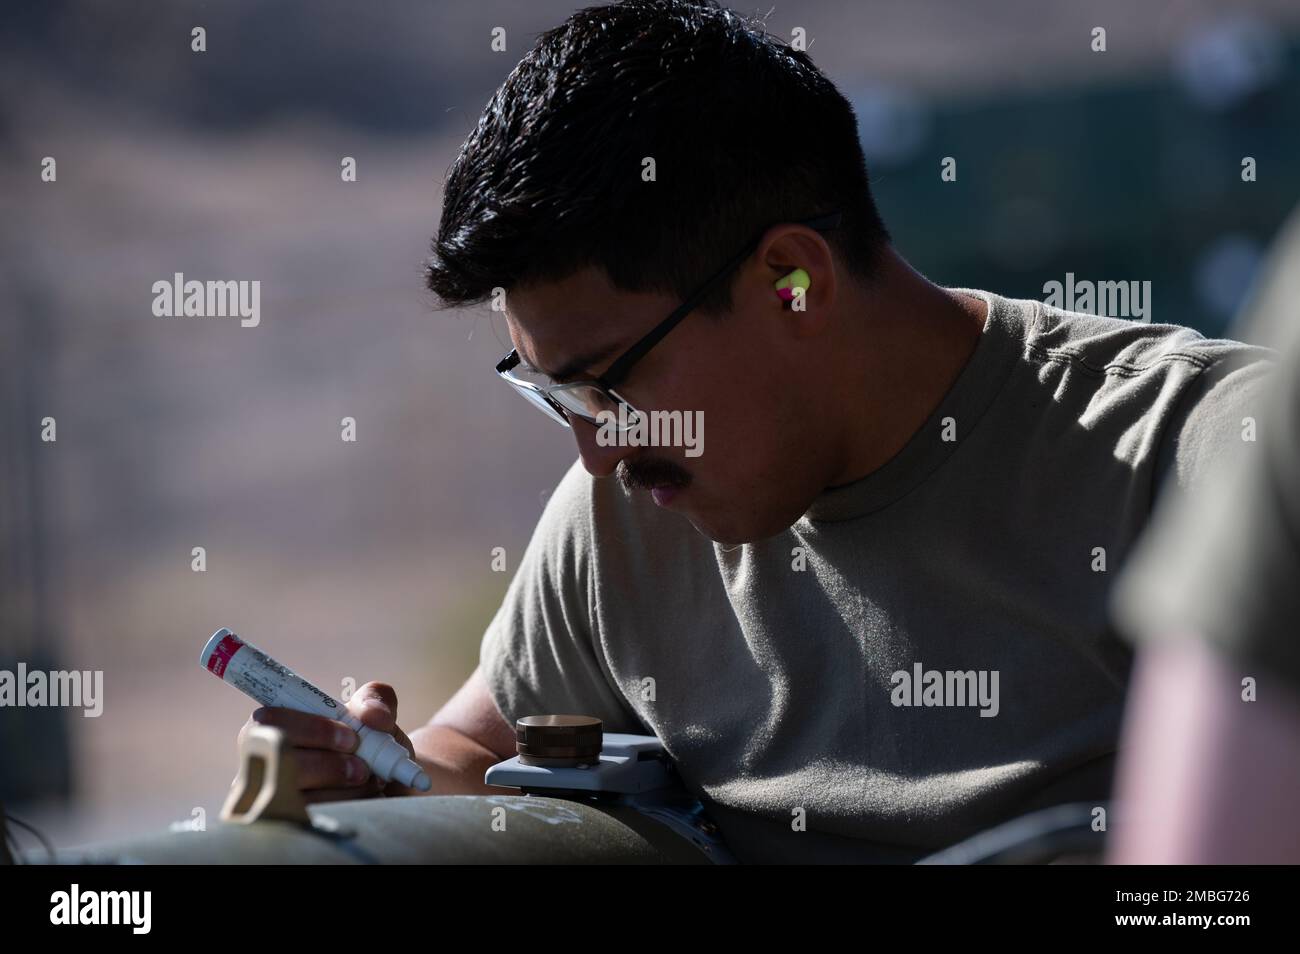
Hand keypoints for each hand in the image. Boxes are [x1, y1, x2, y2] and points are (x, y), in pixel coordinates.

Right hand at [235, 682, 420, 802]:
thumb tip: (372, 715)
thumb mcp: (375, 714)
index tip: (350, 738)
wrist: (388, 785)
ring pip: (296, 795)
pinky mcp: (285, 821)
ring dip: (342, 789)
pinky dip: (343, 807)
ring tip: (367, 781)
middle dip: (328, 765)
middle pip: (279, 762)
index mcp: (275, 723)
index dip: (313, 729)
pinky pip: (309, 819)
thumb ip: (375, 699)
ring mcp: (269, 794)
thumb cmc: (370, 743)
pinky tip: (360, 799)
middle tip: (361, 767)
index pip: (270, 720)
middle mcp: (263, 759)